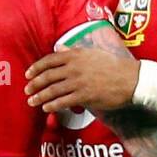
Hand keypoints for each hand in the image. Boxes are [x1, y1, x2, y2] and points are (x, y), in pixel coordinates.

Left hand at [24, 46, 138, 112]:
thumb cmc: (113, 66)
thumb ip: (73, 51)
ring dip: (40, 96)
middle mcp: (74, 67)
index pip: (50, 60)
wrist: (130, 79)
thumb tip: (59, 48)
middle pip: (48, 76)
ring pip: (53, 90)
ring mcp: (78, 82)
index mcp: (76, 55)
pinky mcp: (84, 96)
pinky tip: (46, 108)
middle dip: (35, 84)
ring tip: (32, 101)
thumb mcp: (92, 53)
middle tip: (27, 90)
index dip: (36, 68)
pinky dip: (52, 105)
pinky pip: (63, 101)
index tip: (28, 74)